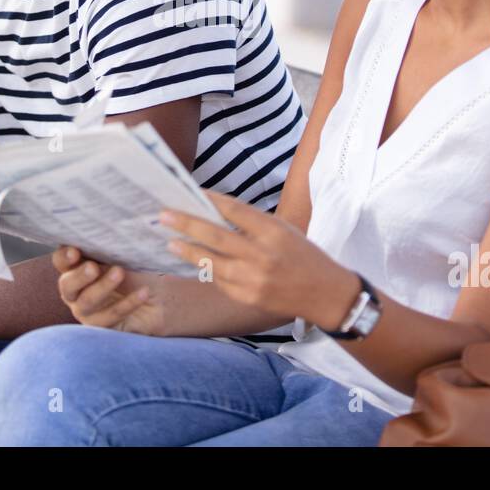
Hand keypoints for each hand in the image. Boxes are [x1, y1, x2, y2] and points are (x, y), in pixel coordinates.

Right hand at [53, 247, 165, 335]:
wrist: (160, 298)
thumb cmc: (137, 270)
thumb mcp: (124, 254)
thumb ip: (110, 245)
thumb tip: (107, 229)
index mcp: (76, 266)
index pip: (61, 260)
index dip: (64, 256)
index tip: (75, 251)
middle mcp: (76, 290)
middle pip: (67, 284)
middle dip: (79, 276)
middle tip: (93, 267)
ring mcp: (86, 310)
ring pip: (88, 302)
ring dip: (103, 287)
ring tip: (120, 273)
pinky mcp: (102, 326)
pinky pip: (112, 316)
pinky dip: (128, 303)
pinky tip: (142, 292)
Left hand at [161, 190, 360, 331]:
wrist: (325, 294)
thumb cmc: (304, 256)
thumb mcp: (284, 231)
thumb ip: (253, 224)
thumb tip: (215, 213)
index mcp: (273, 231)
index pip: (234, 210)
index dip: (210, 200)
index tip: (191, 192)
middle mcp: (261, 255)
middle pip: (215, 236)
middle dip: (186, 224)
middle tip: (164, 215)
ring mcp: (253, 279)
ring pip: (210, 262)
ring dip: (188, 250)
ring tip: (171, 241)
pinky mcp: (247, 297)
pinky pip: (219, 280)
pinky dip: (205, 269)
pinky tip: (194, 261)